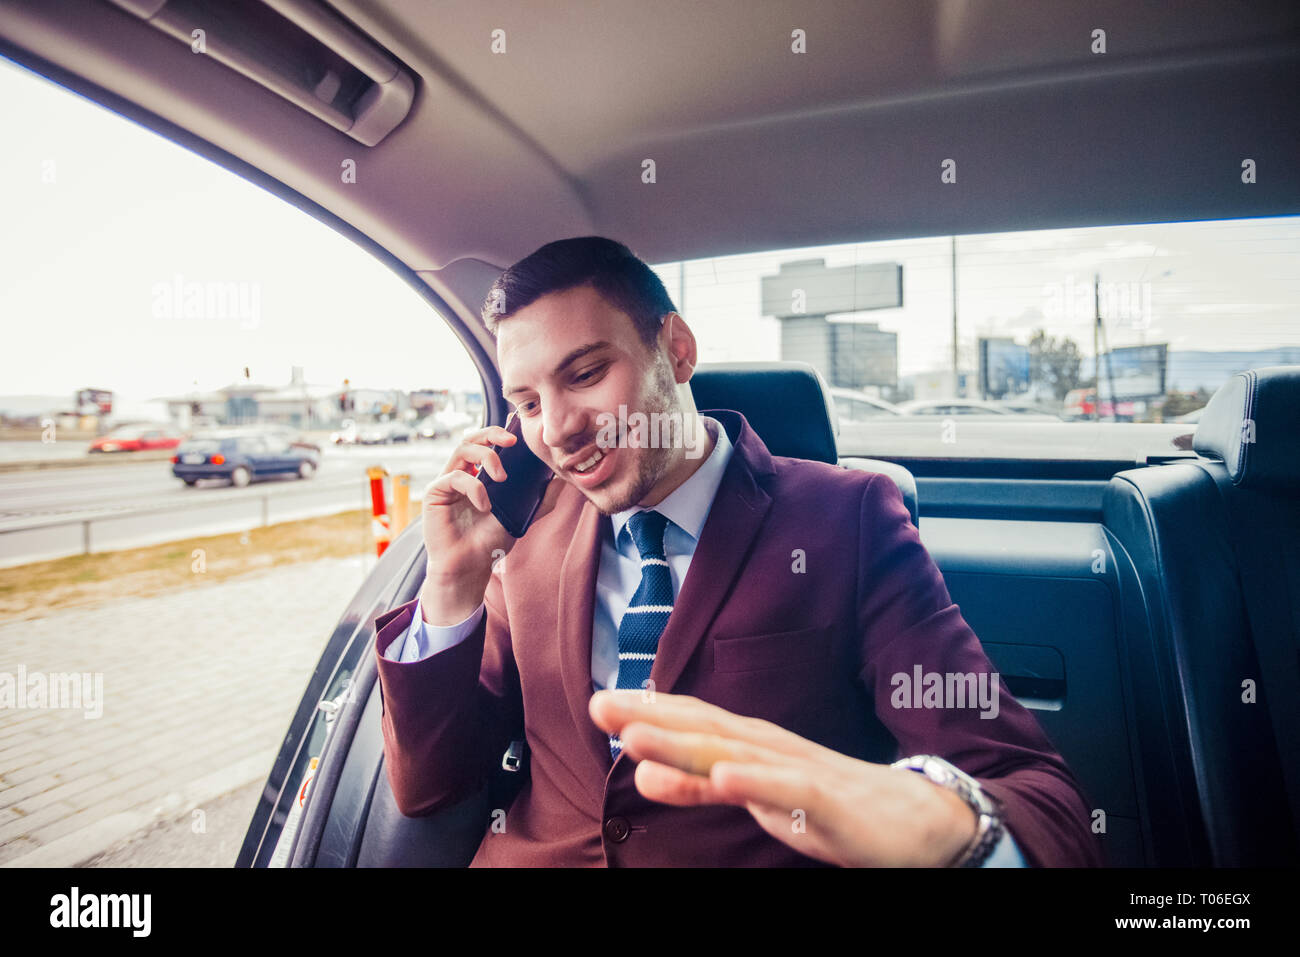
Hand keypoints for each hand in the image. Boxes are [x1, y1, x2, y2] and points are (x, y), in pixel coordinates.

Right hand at [418, 425, 560, 623]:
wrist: (471, 567)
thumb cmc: (491, 541)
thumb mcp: (522, 515)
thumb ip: (541, 498)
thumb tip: (563, 479)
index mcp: (478, 475)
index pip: (486, 443)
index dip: (499, 432)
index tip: (519, 437)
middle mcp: (461, 474)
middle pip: (471, 438)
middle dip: (492, 433)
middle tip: (511, 442)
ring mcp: (446, 482)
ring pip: (462, 449)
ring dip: (486, 457)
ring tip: (502, 478)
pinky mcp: (434, 493)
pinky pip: (455, 477)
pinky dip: (474, 488)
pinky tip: (485, 506)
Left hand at [588, 690, 977, 866]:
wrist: (916, 819)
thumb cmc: (828, 804)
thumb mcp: (751, 795)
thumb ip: (697, 784)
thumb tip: (643, 770)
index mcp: (751, 744)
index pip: (691, 721)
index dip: (646, 710)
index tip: (599, 701)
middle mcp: (769, 748)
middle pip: (704, 729)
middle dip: (651, 717)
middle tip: (599, 705)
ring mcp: (798, 770)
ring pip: (735, 753)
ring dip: (686, 743)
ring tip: (638, 734)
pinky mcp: (828, 800)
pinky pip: (787, 790)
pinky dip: (754, 782)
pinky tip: (723, 776)